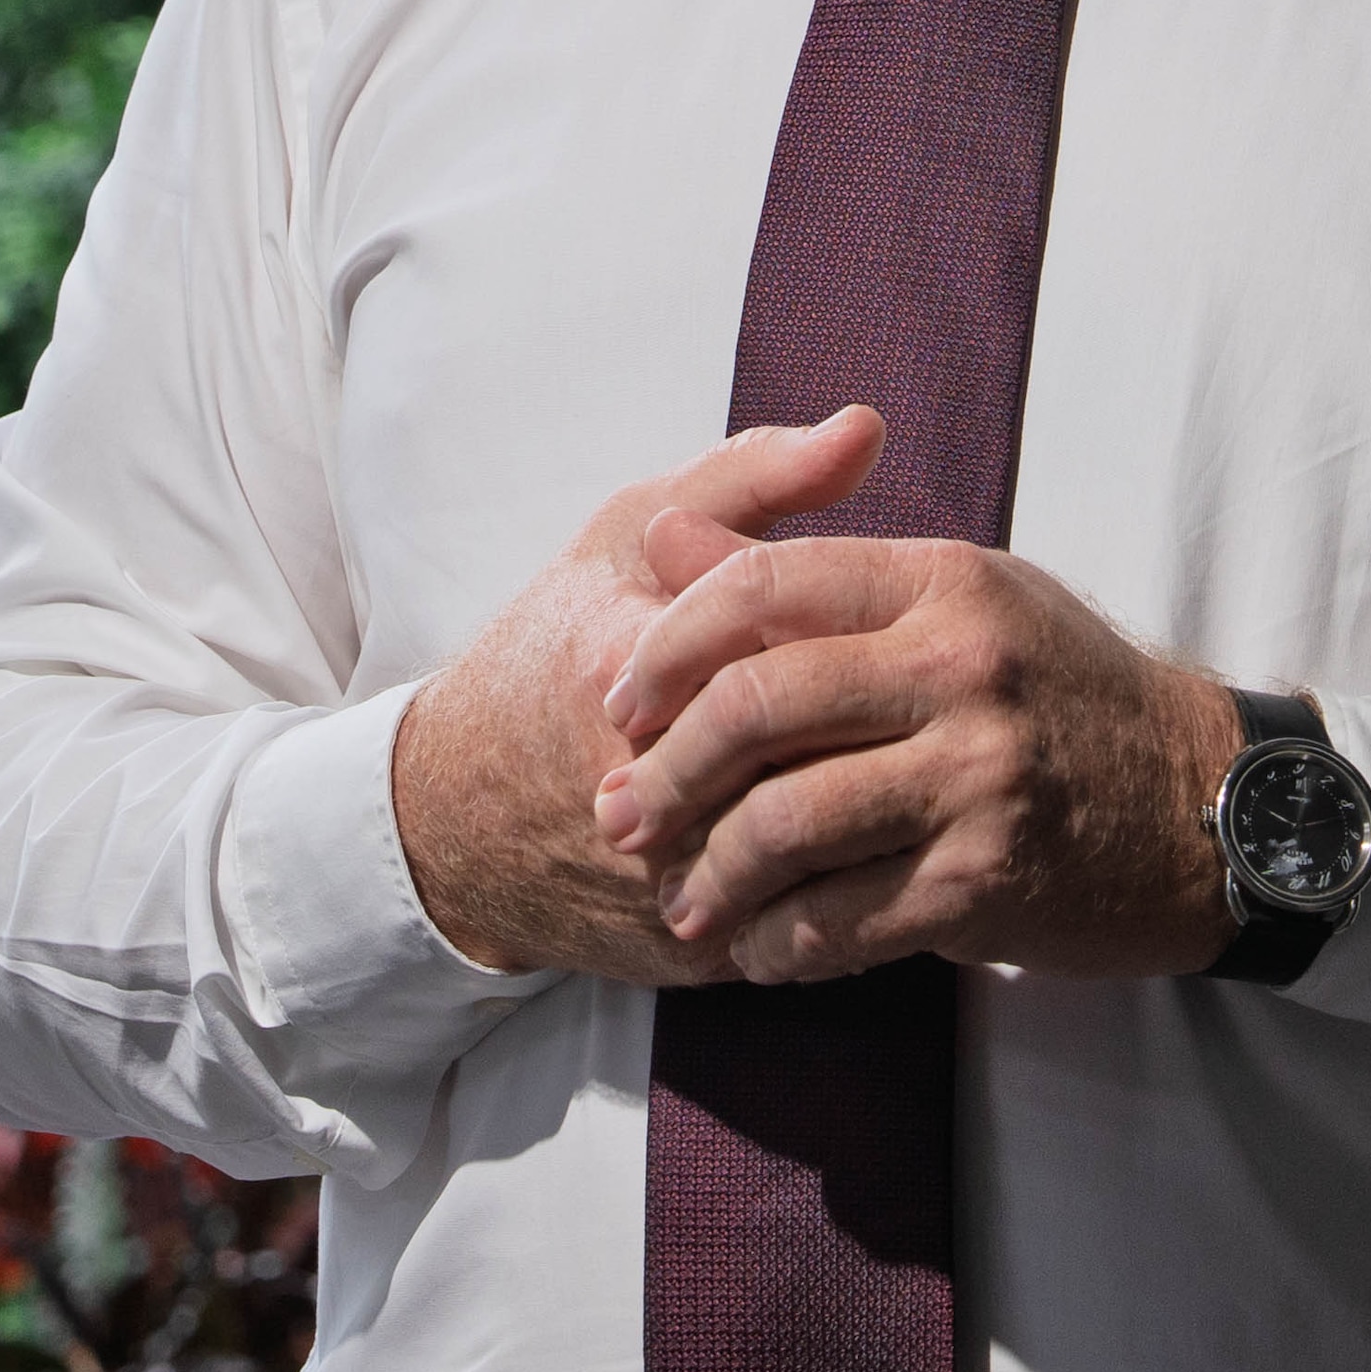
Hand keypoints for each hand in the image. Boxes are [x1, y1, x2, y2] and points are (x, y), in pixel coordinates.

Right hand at [391, 409, 885, 984]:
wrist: (456, 811)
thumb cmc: (555, 648)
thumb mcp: (625, 535)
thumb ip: (750, 477)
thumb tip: (865, 428)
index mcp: (628, 661)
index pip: (790, 647)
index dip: (851, 635)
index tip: (880, 622)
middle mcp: (643, 778)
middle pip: (813, 750)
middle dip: (874, 728)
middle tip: (915, 702)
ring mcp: (666, 872)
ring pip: (815, 843)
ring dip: (874, 809)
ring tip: (905, 766)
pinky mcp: (686, 943)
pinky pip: (799, 916)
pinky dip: (848, 880)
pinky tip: (878, 835)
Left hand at [588, 515, 1242, 985]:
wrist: (1205, 805)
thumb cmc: (1061, 694)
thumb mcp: (956, 600)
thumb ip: (807, 574)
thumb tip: (660, 539)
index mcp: (946, 582)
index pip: (765, 587)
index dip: (667, 645)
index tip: (620, 702)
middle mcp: (962, 668)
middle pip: (756, 707)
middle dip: (663, 773)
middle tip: (620, 817)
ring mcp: (979, 777)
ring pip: (784, 825)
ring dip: (709, 877)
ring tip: (685, 903)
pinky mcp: (987, 881)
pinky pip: (838, 921)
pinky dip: (776, 946)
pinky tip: (758, 950)